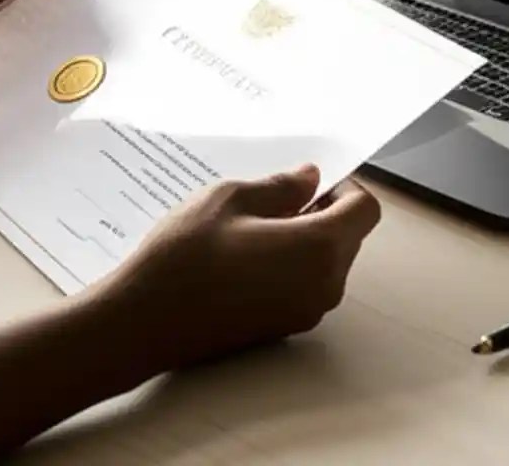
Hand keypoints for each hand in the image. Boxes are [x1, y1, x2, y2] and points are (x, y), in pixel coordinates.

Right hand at [87, 165, 380, 372]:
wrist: (144, 322)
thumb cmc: (184, 256)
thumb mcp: (229, 199)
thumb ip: (281, 187)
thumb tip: (311, 179)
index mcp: (320, 248)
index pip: (365, 210)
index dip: (344, 188)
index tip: (308, 183)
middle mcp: (324, 285)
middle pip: (350, 237)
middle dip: (324, 213)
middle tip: (274, 201)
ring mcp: (306, 312)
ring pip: (329, 263)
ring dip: (306, 241)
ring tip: (253, 229)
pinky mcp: (285, 329)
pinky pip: (307, 287)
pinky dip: (291, 267)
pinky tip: (245, 258)